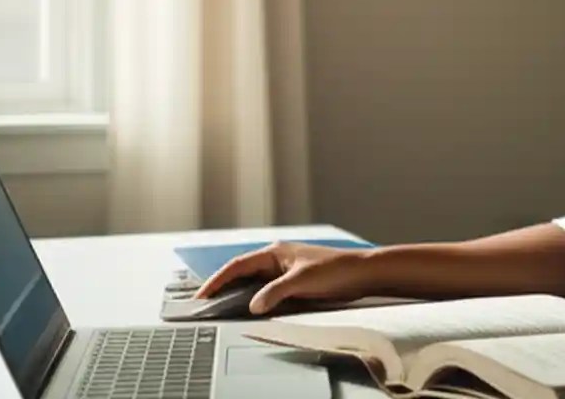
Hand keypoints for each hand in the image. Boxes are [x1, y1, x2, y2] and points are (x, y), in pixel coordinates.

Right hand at [193, 241, 373, 314]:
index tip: (202, 295)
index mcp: (274, 252)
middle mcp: (276, 260)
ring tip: (218, 310)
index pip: (237, 265)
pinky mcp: (292, 284)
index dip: (217, 280)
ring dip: (236, 295)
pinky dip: (253, 301)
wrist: (362, 273)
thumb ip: (276, 291)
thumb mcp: (303, 280)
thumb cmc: (336, 269)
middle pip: (241, 274)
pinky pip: (265, 292)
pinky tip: (247, 312)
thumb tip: (253, 306)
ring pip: (252, 284)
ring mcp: (283, 272)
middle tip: (203, 305)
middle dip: (221, 288)